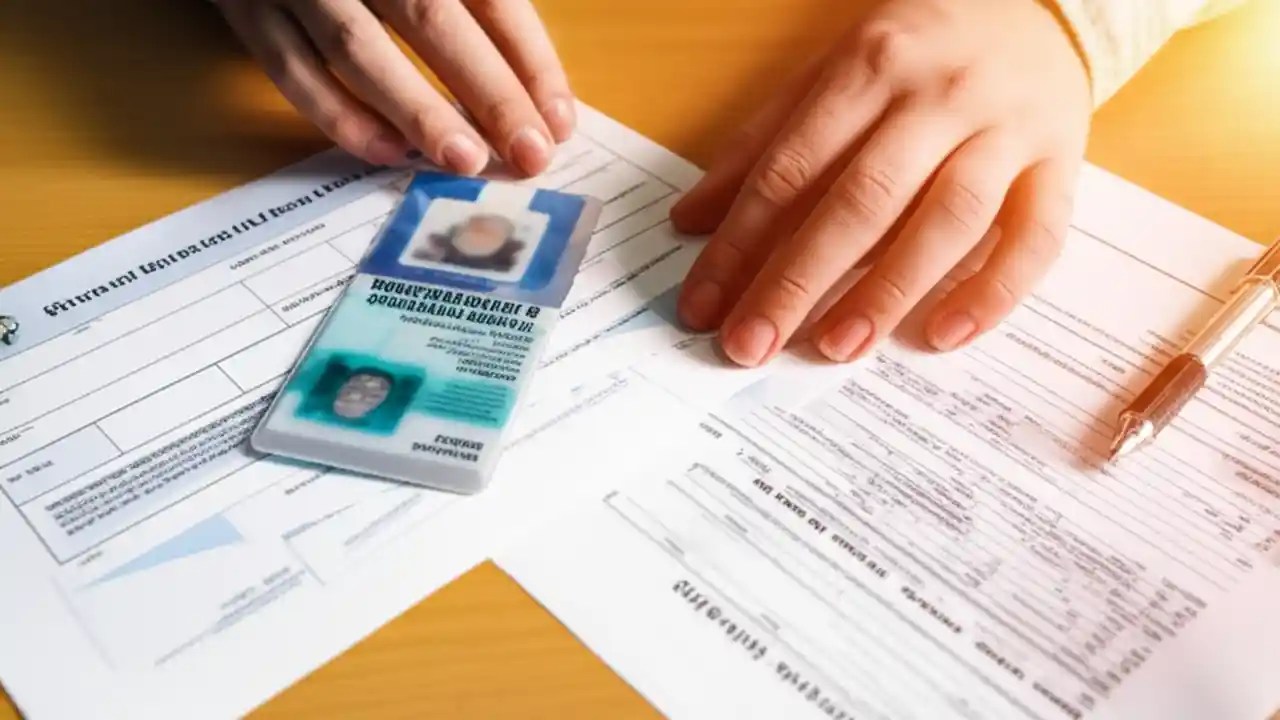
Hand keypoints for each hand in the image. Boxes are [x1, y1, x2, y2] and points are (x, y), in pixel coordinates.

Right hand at [216, 0, 573, 175]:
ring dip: (418, 110)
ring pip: (361, 50)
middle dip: (490, 93)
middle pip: (433, 20)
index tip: (558, 121)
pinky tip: (389, 153)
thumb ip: (476, 4)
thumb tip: (530, 88)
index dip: (530, 60)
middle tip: (530, 154)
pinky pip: (291, 70)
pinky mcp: (248, 11)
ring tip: (466, 161)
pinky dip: (339, 117)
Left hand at [670, 0, 1090, 366]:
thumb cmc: (917, 50)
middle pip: (861, 200)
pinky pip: (1036, 237)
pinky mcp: (1060, 165)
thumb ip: (763, 142)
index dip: (740, 242)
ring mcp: (1006, 131)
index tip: (704, 304)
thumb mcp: (831, 72)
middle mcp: (939, 96)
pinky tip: (944, 336)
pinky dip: (993, 291)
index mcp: (870, 66)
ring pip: (946, 220)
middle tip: (752, 344)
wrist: (1042, 6)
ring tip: (836, 349)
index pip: (791, 167)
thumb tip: (690, 219)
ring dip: (887, 291)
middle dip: (797, 280)